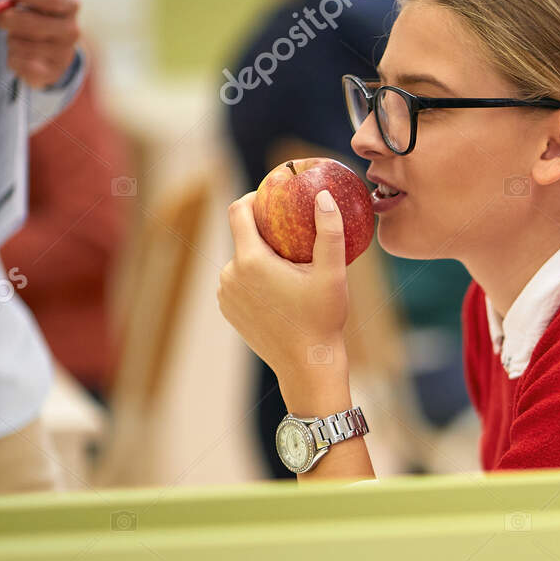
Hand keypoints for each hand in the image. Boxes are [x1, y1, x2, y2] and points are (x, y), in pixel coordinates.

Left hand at [0, 0, 79, 87]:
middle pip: (32, 24)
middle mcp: (72, 31)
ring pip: (20, 44)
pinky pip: (18, 64)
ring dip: (10, 38)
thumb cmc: (40, 6)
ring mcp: (63, 54)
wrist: (52, 46)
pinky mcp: (52, 74)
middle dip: (7, 18)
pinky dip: (12, 57)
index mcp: (71, 5)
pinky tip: (20, 53)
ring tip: (17, 36)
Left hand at [218, 190, 350, 387]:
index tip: (271, 196)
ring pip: (240, 260)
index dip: (252, 197)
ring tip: (288, 264)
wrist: (307, 365)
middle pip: (242, 236)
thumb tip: (323, 195)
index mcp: (251, 261)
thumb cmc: (322, 320)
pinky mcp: (229, 309)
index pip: (238, 211)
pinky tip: (278, 287)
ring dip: (259, 256)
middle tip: (293, 235)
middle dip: (264, 231)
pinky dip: (254, 278)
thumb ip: (329, 232)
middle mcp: (231, 275)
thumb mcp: (333, 274)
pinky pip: (238, 281)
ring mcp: (226, 294)